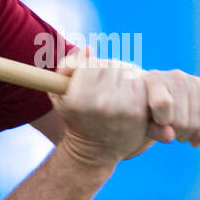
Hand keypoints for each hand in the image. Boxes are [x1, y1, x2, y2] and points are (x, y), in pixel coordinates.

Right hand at [50, 52, 151, 168]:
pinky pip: (139, 83)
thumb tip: (88, 50)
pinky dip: (134, 87)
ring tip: (113, 95)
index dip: (88, 69)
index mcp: (80, 98)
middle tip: (101, 90)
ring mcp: (124, 107)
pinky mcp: (140, 110)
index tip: (86, 82)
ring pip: (126, 72)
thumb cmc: (75, 117)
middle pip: (110, 66)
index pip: (90, 63)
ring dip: (121, 78)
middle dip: (106, 73)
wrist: (96, 150)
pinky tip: (126, 99)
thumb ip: (67, 67)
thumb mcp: (59, 95)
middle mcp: (103, 103)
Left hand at [138, 69, 199, 146]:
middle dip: (175, 133)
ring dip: (187, 136)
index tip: (159, 124)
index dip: (163, 122)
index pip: (163, 104)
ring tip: (179, 131)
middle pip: (181, 122)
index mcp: (153, 80)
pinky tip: (196, 140)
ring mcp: (194, 81)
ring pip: (196, 124)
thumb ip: (154, 131)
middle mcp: (176, 77)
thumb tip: (170, 137)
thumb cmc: (149, 112)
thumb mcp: (143, 122)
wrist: (161, 97)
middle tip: (169, 130)